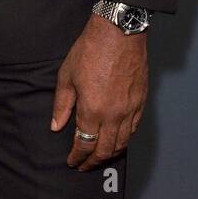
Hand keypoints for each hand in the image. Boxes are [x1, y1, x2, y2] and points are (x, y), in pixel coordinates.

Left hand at [50, 14, 147, 169]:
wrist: (118, 33)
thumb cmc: (90, 50)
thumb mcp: (67, 76)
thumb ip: (62, 104)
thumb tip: (56, 125)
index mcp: (92, 110)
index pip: (84, 144)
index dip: (77, 157)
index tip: (72, 162)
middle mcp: (114, 115)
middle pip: (105, 150)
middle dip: (93, 162)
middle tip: (84, 165)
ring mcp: (130, 110)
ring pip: (122, 143)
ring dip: (109, 154)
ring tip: (99, 157)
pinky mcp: (141, 103)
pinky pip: (134, 130)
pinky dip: (124, 139)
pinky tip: (116, 139)